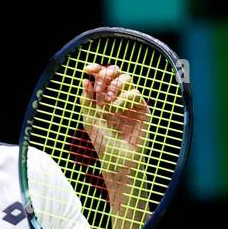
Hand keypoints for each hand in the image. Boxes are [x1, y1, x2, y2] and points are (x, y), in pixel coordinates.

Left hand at [80, 63, 147, 225]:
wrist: (118, 160)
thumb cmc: (103, 143)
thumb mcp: (89, 120)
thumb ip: (86, 100)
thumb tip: (84, 80)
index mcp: (103, 99)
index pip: (102, 77)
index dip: (96, 69)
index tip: (87, 68)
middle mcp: (118, 98)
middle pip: (116, 72)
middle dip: (106, 75)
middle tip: (99, 88)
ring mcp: (130, 102)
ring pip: (126, 78)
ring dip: (114, 86)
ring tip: (106, 103)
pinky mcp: (142, 109)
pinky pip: (135, 92)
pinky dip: (123, 98)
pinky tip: (116, 109)